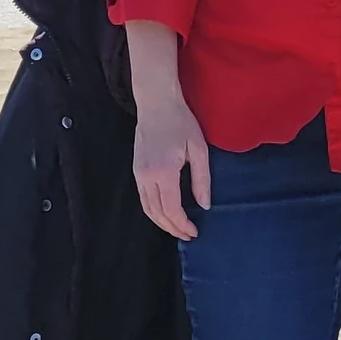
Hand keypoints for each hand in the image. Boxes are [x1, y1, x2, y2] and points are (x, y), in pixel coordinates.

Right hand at [133, 89, 210, 240]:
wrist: (156, 104)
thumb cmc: (181, 123)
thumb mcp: (199, 150)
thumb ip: (201, 179)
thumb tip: (204, 205)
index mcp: (164, 172)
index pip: (171, 208)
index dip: (182, 224)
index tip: (194, 232)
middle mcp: (146, 176)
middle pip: (157, 213)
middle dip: (172, 228)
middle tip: (187, 235)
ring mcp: (138, 173)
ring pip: (147, 208)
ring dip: (161, 222)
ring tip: (177, 228)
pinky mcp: (136, 169)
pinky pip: (143, 198)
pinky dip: (153, 211)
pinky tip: (165, 213)